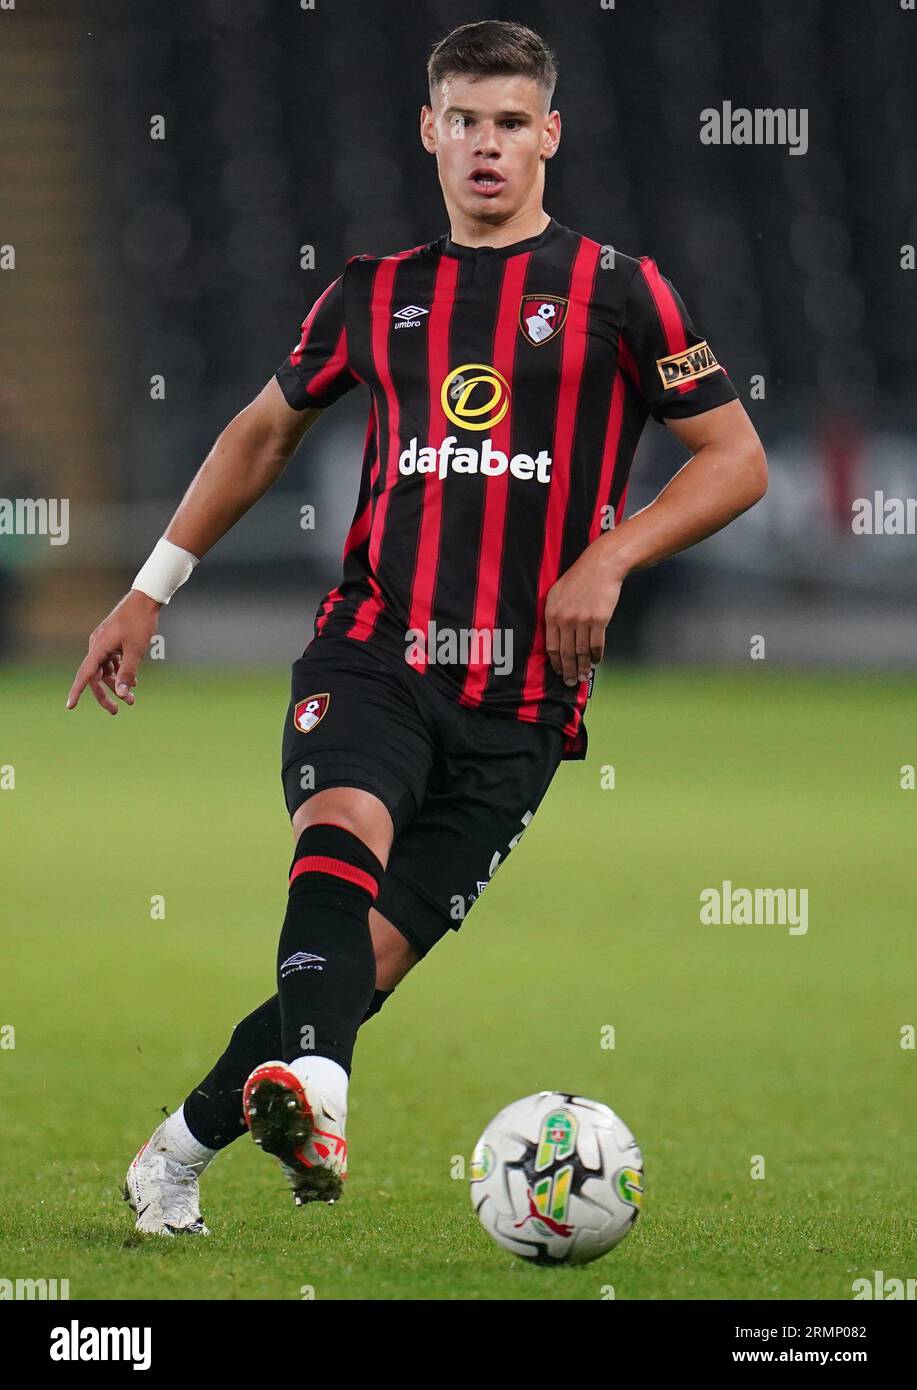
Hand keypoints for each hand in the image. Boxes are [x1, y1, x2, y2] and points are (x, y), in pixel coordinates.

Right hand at [66, 590, 161, 713]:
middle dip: (105, 694)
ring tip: (132, 700)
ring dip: (117, 684)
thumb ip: (128, 673)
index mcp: (99, 647)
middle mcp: (97, 645)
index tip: (70, 706)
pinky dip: (120, 672)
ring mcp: (104, 642)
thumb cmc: (140, 623)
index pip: (85, 674)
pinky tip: (134, 682)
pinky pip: (112, 661)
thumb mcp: (136, 650)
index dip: (77, 691)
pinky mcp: (112, 640)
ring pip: (106, 670)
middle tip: (115, 711)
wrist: (145, 599)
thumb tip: (123, 694)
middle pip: (96, 676)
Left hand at [544, 541, 625, 686]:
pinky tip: (596, 661)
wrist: (601, 566)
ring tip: (583, 675)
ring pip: (582, 651)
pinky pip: (596, 644)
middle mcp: (565, 619)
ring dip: (583, 666)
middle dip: (568, 670)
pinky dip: (596, 655)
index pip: (551, 646)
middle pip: (566, 652)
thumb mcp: (557, 593)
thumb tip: (554, 640)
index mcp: (552, 614)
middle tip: (570, 682)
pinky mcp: (599, 619)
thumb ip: (553, 615)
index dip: (556, 662)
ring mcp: (582, 620)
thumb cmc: (579, 579)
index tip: (559, 672)